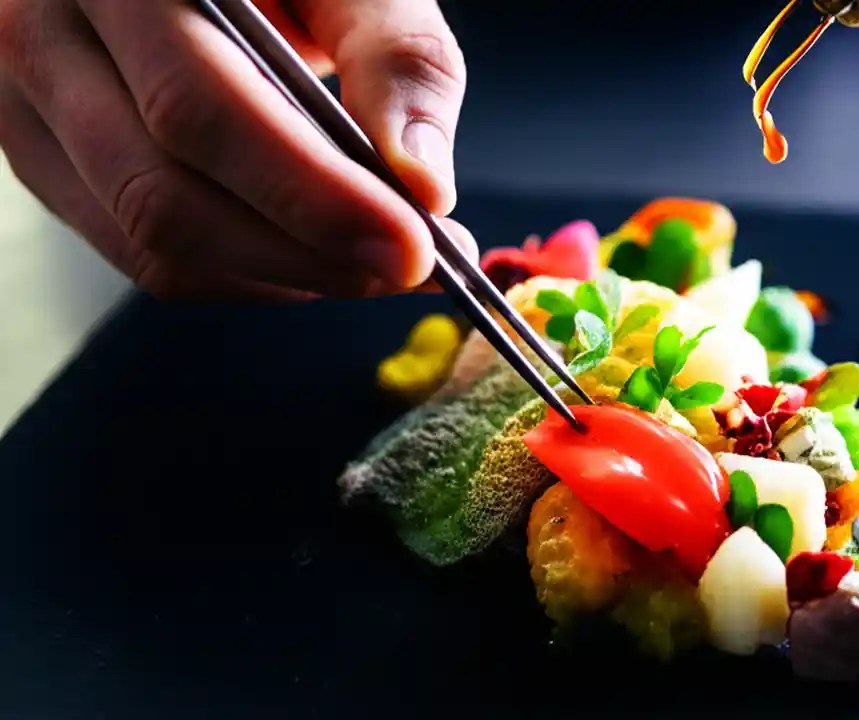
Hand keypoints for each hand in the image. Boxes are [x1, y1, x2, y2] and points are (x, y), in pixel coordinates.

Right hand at [0, 0, 472, 300]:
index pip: (198, 107)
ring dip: (284, 275)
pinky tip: (313, 254)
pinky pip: (144, 256)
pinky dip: (246, 273)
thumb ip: (394, 53)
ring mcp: (31, 107)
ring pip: (152, 243)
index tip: (411, 243)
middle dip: (308, 252)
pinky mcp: (48, 162)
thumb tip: (424, 182)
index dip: (310, 194)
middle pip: (166, 195)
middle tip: (410, 265)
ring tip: (375, 261)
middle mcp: (44, 37)